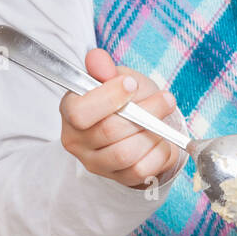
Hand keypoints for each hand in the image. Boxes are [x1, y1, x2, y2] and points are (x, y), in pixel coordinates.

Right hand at [58, 47, 184, 189]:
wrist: (138, 125)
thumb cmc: (126, 99)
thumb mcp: (116, 78)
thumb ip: (106, 69)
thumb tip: (96, 57)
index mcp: (70, 111)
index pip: (80, 111)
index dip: (109, 97)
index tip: (131, 84)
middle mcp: (77, 141)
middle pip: (110, 131)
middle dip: (145, 112)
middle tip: (166, 98)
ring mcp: (96, 163)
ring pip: (126, 154)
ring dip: (154, 133)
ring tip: (165, 119)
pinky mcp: (118, 178)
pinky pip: (141, 171)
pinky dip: (159, 153)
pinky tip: (162, 140)